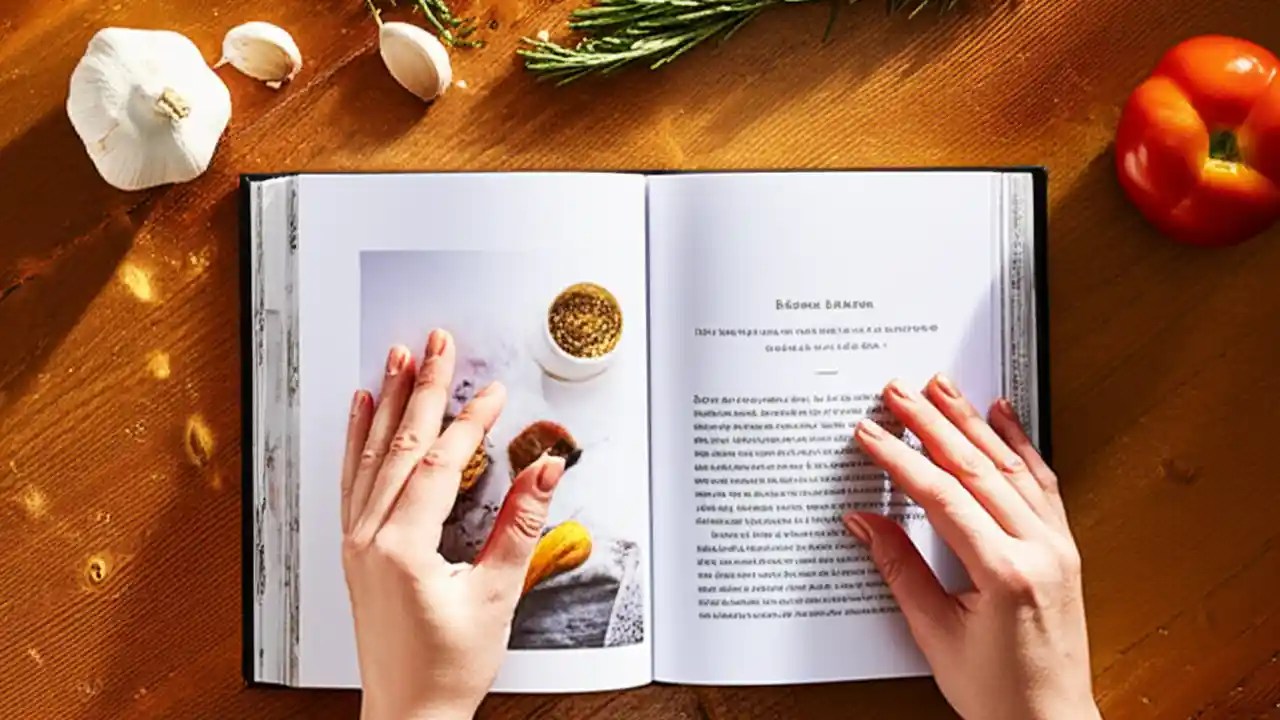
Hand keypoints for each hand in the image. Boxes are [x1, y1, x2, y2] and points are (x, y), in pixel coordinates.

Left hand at [341, 329, 566, 719]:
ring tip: (399, 358)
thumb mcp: (496, 596)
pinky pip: (352, 480)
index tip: (494, 393)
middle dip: (422, 389)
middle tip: (438, 344)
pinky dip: (357, 440)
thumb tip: (543, 471)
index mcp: (402, 549)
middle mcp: (370, 539)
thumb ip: (521, 525)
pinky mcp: (355, 549)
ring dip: (387, 403)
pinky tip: (361, 410)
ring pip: (370, 455)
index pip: (438, 464)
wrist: (409, 714)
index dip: (470, 423)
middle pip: (399, 446)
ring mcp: (356, 543)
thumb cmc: (447, 668)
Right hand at [844, 375, 1098, 719]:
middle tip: (899, 391)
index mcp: (1005, 573)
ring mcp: (1058, 546)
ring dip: (972, 423)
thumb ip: (899, 569)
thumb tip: (864, 522)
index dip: (901, 461)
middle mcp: (1040, 551)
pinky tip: (1003, 416)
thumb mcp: (934, 634)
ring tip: (942, 387)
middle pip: (977, 469)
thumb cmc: (997, 693)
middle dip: (932, 424)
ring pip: (1010, 467)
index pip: (943, 497)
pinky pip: (1042, 483)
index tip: (871, 433)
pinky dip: (1021, 445)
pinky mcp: (1064, 548)